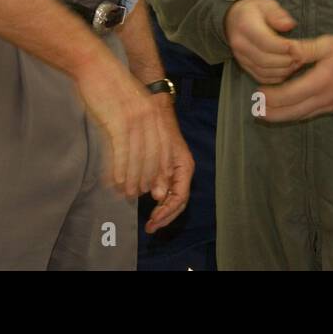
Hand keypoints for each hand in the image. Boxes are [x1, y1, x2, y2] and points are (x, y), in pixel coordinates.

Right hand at [72, 49, 169, 198]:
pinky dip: (120, 169)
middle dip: (148, 178)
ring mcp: (134, 120)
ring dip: (133, 178)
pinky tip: (116, 182)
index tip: (156, 185)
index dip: (160, 169)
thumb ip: (137, 120)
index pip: (163, 147)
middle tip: (140, 194)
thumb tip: (134, 142)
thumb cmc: (108, 84)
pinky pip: (122, 152)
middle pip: (153, 155)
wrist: (94, 65)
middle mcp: (148, 117)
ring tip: (128, 193)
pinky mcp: (118, 122)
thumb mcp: (131, 101)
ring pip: (138, 157)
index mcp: (153, 112)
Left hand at [143, 95, 193, 233]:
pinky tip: (148, 207)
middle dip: (165, 216)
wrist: (154, 106)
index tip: (153, 222)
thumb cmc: (158, 125)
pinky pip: (164, 190)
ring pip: (172, 198)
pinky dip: (157, 202)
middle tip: (150, 227)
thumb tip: (159, 196)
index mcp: (184, 166)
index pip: (180, 198)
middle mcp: (181, 171)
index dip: (167, 213)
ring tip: (150, 223)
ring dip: (162, 212)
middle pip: (178, 202)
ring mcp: (174, 171)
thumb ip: (160, 171)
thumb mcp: (159, 148)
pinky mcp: (164, 169)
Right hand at [224, 0, 300, 84]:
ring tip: (297, 62)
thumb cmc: (254, 11)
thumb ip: (278, 14)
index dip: (283, 47)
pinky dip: (276, 77)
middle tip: (302, 56)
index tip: (298, 47)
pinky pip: (261, 77)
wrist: (234, 19)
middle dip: (286, 60)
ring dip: (283, 70)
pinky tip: (287, 70)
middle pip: (265, 60)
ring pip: (263, 71)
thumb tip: (289, 25)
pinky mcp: (244, 66)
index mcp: (246, 26)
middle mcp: (241, 44)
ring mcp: (241, 57)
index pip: (265, 41)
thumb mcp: (267, 5)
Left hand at [257, 35, 332, 122]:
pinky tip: (283, 111)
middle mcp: (324, 98)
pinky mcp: (332, 108)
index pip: (289, 94)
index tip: (258, 92)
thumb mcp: (327, 43)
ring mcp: (329, 106)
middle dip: (271, 111)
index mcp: (321, 81)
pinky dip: (293, 114)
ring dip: (280, 116)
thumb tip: (283, 51)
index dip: (271, 96)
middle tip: (254, 107)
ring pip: (299, 116)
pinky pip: (308, 115)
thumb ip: (303, 49)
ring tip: (262, 113)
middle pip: (292, 111)